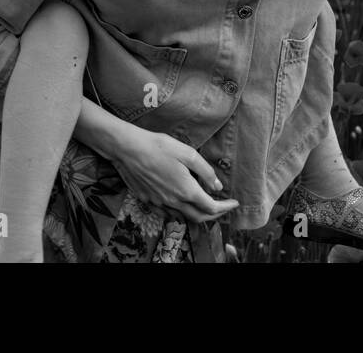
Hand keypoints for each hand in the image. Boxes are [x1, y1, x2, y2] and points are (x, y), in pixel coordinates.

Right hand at [108, 127, 239, 223]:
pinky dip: (179, 213)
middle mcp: (174, 201)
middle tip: (223, 207)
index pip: (211, 207)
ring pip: (183, 216)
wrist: (128, 149)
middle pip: (199, 217)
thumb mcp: (188, 153)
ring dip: (197, 214)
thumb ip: (205, 172)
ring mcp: (159, 203)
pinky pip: (167, 213)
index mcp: (186, 190)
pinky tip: (180, 204)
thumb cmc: (159, 146)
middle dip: (215, 215)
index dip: (226, 207)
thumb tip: (217, 186)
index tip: (234, 202)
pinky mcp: (148, 200)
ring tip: (204, 205)